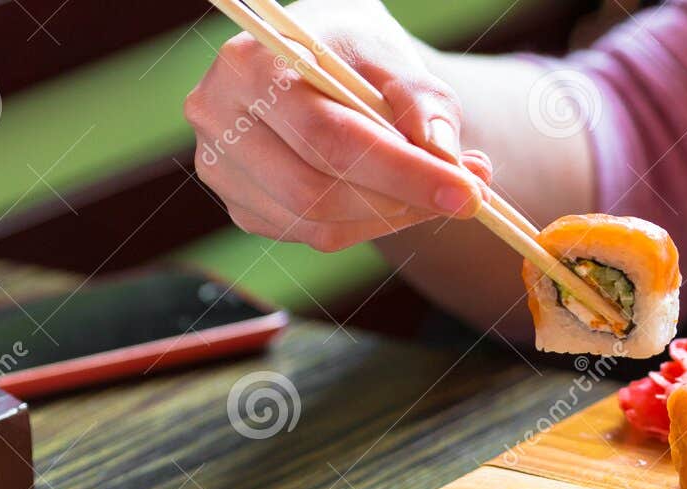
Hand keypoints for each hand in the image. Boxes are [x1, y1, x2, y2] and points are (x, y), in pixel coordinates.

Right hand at [184, 0, 492, 252]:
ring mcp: (222, 168)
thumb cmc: (353, 55)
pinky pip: (316, 236)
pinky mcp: (243, 206)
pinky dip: (368, 224)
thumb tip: (445, 158)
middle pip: (315, 190)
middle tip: (467, 193)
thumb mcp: (393, 59)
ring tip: (439, 188)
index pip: (329, 137)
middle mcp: (219, 116)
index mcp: (249, 65)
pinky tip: (392, 195)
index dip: (402, 173)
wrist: (318, 61)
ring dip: (391, 216)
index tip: (467, 192)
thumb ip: (424, 102)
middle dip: (400, 200)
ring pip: (317, 223)